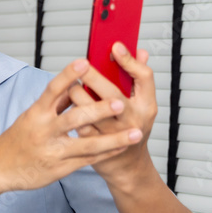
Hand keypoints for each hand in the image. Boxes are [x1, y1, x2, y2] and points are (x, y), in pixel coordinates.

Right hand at [0, 58, 143, 194]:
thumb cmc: (18, 139)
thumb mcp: (30, 116)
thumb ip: (54, 102)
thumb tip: (75, 82)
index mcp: (35, 114)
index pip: (52, 90)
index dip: (68, 75)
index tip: (84, 62)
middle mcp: (43, 131)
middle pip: (74, 118)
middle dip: (98, 111)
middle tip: (119, 103)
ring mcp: (53, 151)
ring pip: (87, 144)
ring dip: (114, 139)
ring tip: (136, 132)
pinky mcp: (59, 168)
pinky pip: (88, 160)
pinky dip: (108, 152)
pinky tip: (124, 146)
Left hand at [69, 43, 157, 187]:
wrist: (125, 167)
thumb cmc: (132, 130)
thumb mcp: (142, 105)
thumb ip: (139, 78)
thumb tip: (139, 51)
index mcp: (146, 106)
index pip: (144, 77)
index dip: (129, 60)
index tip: (115, 45)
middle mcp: (131, 119)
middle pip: (111, 92)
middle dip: (92, 75)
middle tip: (80, 63)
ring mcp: (111, 133)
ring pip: (88, 107)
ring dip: (76, 92)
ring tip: (71, 84)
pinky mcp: (92, 143)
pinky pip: (76, 122)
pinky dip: (68, 109)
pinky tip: (64, 102)